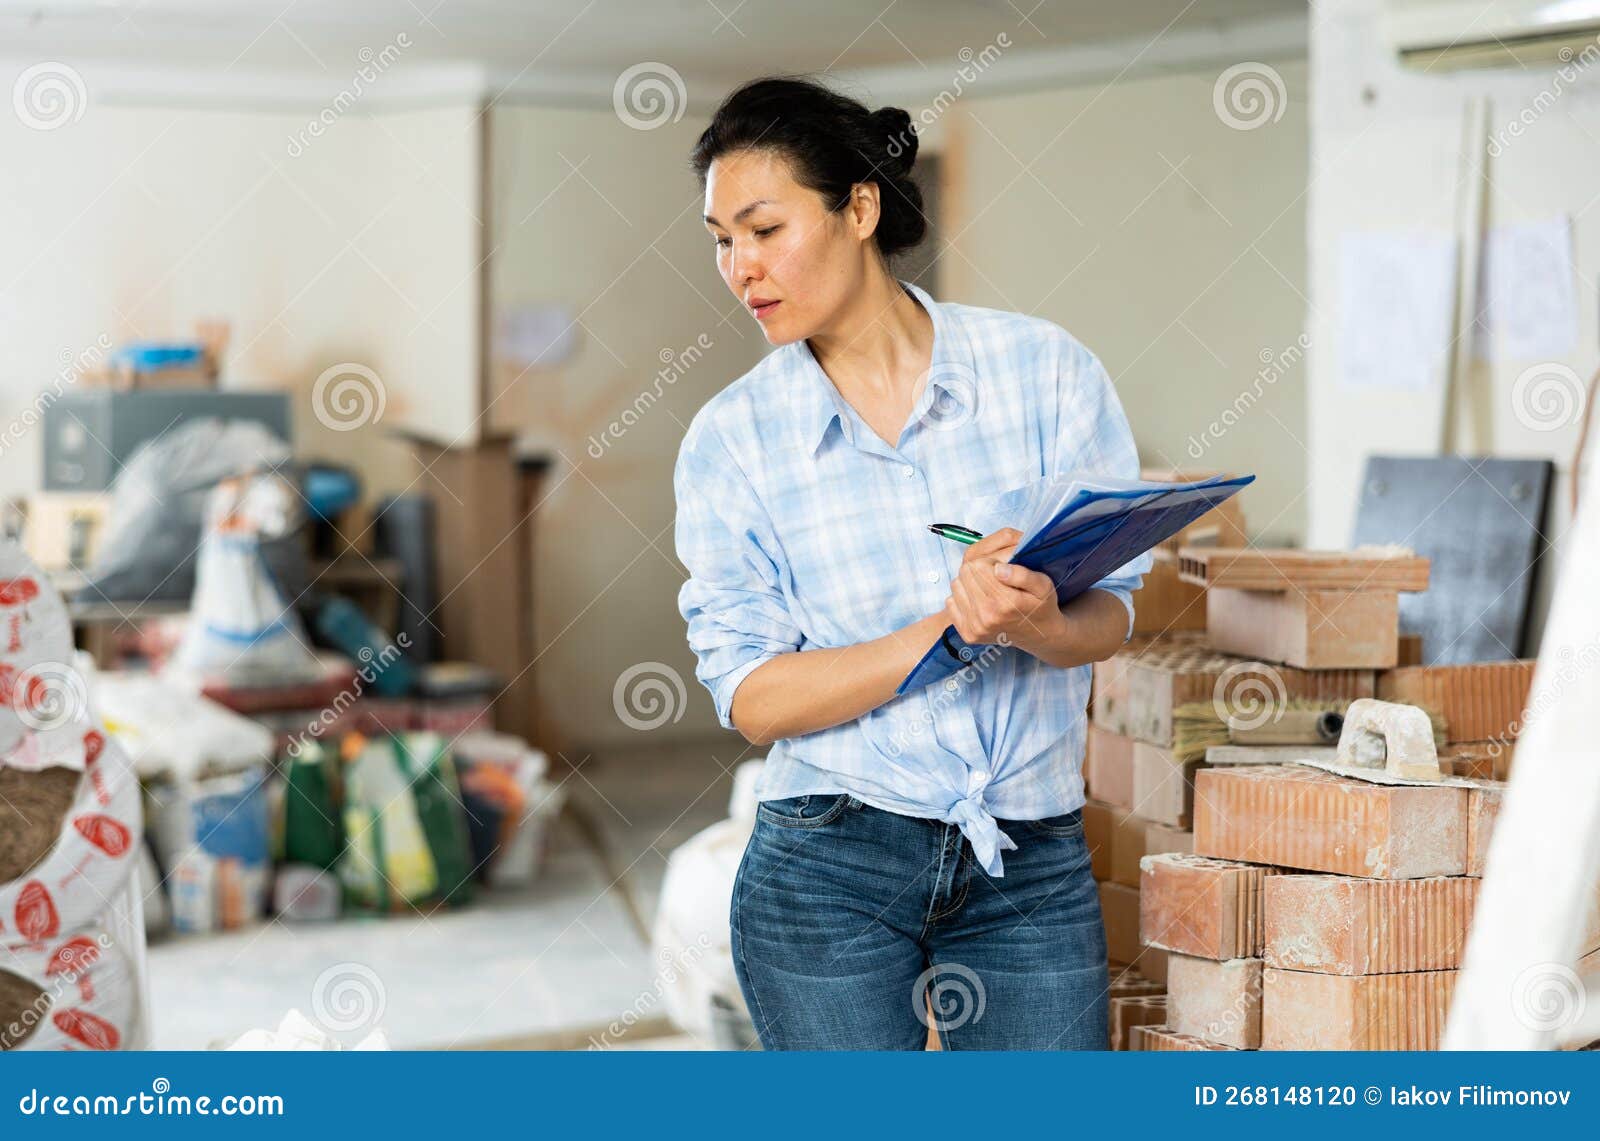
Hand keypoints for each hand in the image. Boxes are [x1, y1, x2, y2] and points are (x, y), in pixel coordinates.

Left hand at [944, 528, 1066, 655]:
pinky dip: (963, 598)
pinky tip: (979, 601)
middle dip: (978, 570)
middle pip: (965, 573)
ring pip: (955, 585)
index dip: (989, 562)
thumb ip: (1023, 574)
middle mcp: (986, 616)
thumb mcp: (1043, 585)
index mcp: (1005, 602)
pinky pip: (950, 603)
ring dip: (969, 583)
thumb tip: (998, 569)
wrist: (1039, 635)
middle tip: (993, 578)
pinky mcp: (967, 634)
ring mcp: (975, 628)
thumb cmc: (1040, 606)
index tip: (1000, 568)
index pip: (978, 566)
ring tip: (987, 589)